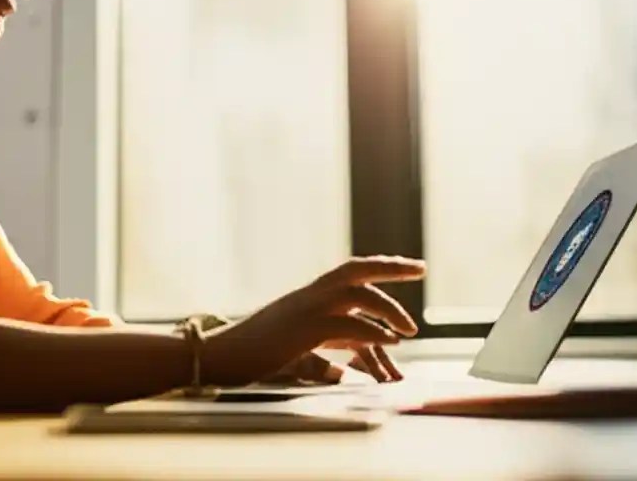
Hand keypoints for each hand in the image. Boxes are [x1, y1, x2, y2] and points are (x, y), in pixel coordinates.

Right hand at [202, 256, 424, 386]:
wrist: (216, 358)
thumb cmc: (251, 358)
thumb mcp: (294, 349)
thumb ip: (322, 352)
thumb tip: (344, 369)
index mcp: (308, 298)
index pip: (349, 271)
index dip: (380, 267)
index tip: (409, 266)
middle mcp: (308, 297)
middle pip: (355, 269)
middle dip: (390, 267)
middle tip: (420, 268)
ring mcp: (304, 310)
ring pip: (356, 294)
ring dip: (388, 308)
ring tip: (410, 329)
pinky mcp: (302, 330)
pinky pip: (346, 324)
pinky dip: (372, 331)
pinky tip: (390, 341)